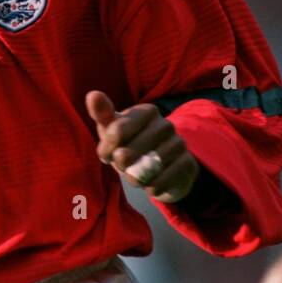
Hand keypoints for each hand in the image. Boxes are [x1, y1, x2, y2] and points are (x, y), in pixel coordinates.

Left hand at [85, 90, 199, 204]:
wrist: (162, 169)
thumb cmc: (131, 145)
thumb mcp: (114, 130)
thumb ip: (102, 114)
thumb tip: (92, 95)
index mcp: (147, 112)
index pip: (117, 131)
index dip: (106, 148)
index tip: (105, 155)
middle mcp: (166, 125)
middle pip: (128, 152)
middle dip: (120, 165)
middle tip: (122, 167)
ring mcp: (179, 144)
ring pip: (145, 169)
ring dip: (134, 178)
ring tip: (136, 176)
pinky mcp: (188, 165)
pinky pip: (161, 181)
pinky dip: (151, 187)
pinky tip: (150, 184)